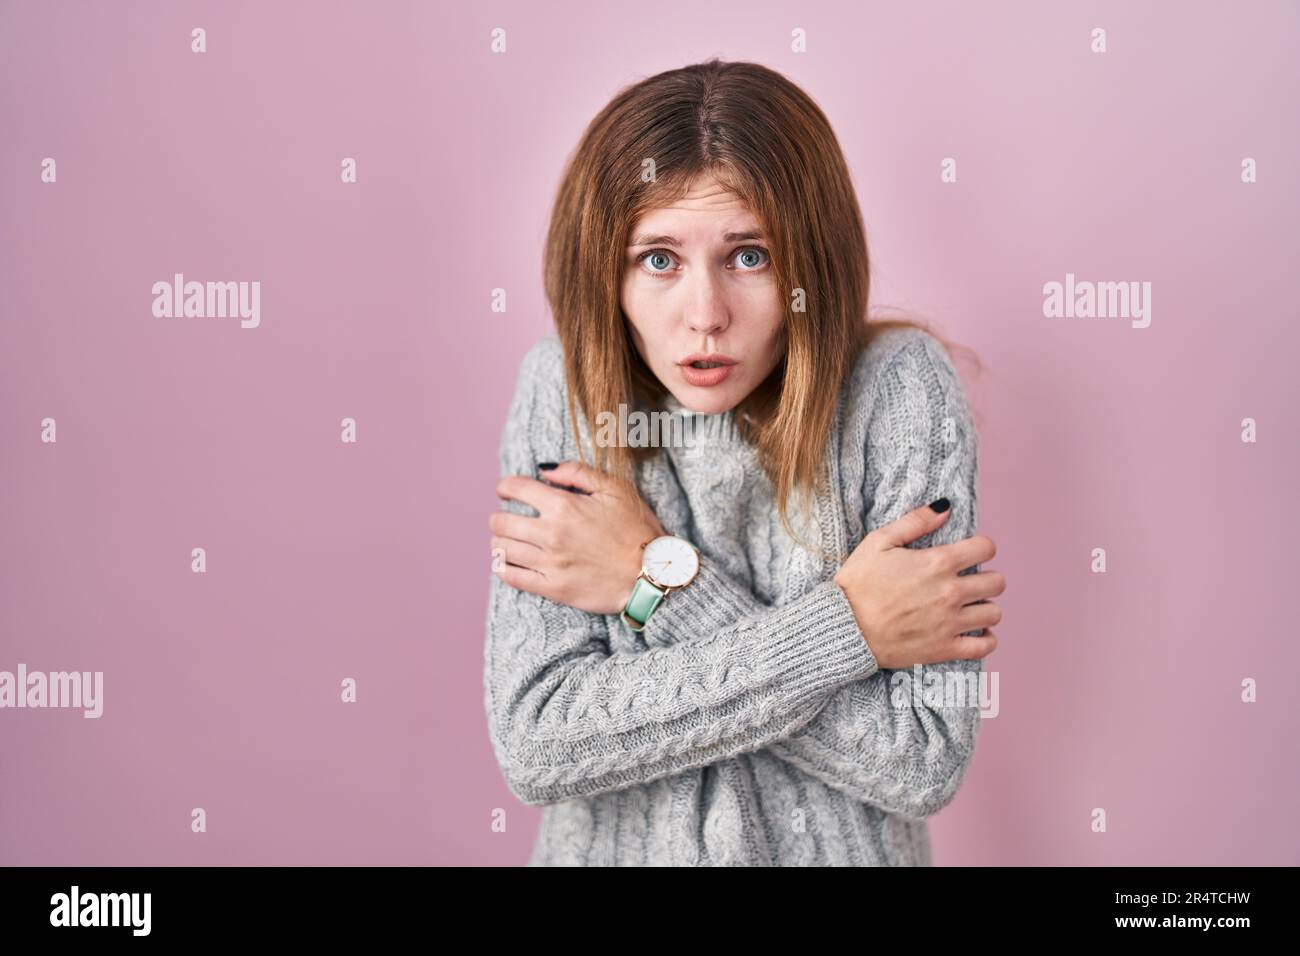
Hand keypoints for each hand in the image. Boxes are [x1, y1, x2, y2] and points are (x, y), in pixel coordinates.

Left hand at [491, 461, 666, 614]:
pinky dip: (503, 567)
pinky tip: (507, 562)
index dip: (505, 486)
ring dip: (500, 541)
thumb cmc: (637, 529)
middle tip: (507, 517)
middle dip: (500, 515)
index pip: (515, 488)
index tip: (506, 490)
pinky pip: (512, 577)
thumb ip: (577, 473)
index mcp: (564, 506)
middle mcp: (551, 533)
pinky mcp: (553, 588)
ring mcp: (550, 563)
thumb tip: (545, 470)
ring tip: (508, 539)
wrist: (653, 574)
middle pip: (501, 521)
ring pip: (502, 549)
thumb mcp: (615, 489)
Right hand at [832, 502, 1003, 668]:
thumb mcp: (879, 541)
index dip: (981, 547)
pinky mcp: (945, 649)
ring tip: (970, 606)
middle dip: (986, 577)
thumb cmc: (858, 583)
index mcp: (937, 562)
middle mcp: (950, 592)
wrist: (843, 627)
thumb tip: (946, 507)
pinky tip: (974, 631)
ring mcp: (950, 623)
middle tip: (969, 580)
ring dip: (985, 607)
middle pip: (997, 582)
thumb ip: (916, 521)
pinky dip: (986, 638)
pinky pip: (985, 646)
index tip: (970, 553)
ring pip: (994, 613)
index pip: (986, 548)